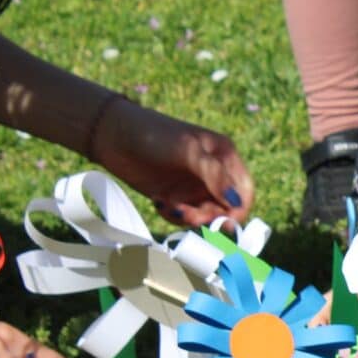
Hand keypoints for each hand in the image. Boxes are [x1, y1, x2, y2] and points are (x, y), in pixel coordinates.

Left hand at [91, 98, 254, 226]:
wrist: (113, 135)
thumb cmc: (155, 134)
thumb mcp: (189, 152)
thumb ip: (215, 176)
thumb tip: (237, 203)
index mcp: (224, 157)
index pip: (244, 191)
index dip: (237, 210)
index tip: (222, 223)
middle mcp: (212, 174)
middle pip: (225, 208)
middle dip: (209, 216)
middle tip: (188, 216)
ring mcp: (192, 186)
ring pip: (204, 215)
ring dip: (189, 218)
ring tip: (170, 207)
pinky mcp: (174, 196)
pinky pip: (183, 217)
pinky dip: (173, 215)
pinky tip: (158, 202)